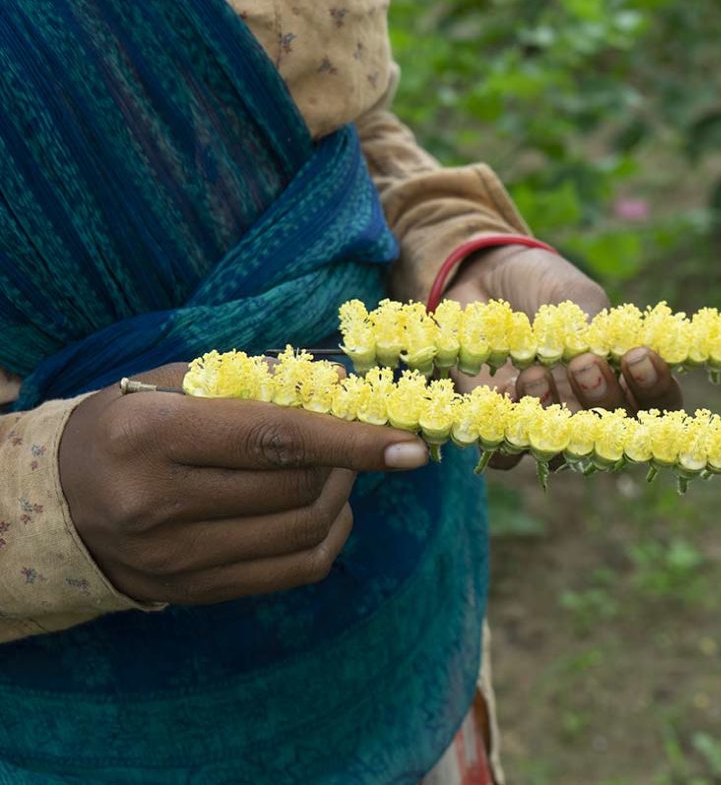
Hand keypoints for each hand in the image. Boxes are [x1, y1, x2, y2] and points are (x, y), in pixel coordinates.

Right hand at [60, 363, 428, 604]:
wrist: (58, 502)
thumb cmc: (129, 424)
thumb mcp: (174, 382)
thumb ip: (256, 380)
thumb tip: (346, 387)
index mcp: (152, 437)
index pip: (275, 440)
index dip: (351, 441)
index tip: (410, 447)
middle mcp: (160, 504)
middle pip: (297, 489)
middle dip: (345, 463)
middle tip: (352, 441)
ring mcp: (176, 559)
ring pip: (304, 533)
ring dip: (341, 497)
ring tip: (335, 471)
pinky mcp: (195, 592)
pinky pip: (293, 571)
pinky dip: (328, 537)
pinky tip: (324, 510)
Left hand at [443, 245, 683, 468]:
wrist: (485, 279)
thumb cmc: (544, 288)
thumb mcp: (575, 295)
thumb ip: (593, 325)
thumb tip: (602, 353)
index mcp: (622, 379)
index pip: (657, 404)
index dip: (655, 389)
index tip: (639, 356)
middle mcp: (589, 412)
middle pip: (612, 436)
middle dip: (601, 399)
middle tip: (584, 363)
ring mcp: (546, 427)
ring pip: (561, 452)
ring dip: (551, 414)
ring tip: (535, 372)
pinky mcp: (501, 430)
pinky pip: (507, 456)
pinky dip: (506, 430)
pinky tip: (502, 389)